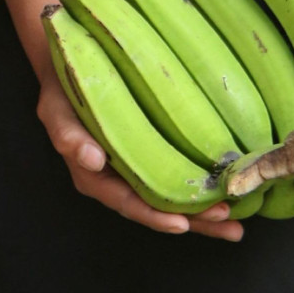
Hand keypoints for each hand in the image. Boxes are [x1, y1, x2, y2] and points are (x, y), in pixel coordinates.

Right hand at [36, 76, 243, 242]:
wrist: (72, 67)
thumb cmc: (63, 92)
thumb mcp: (56, 113)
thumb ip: (69, 137)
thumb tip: (92, 160)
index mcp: (95, 178)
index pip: (129, 203)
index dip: (154, 215)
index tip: (181, 225)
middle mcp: (120, 178)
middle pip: (159, 207)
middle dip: (194, 220)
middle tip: (228, 223)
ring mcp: (138, 167)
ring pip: (173, 196)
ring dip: (204, 210)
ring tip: (236, 221)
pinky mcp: (153, 151)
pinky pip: (178, 173)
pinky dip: (201, 184)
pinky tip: (229, 188)